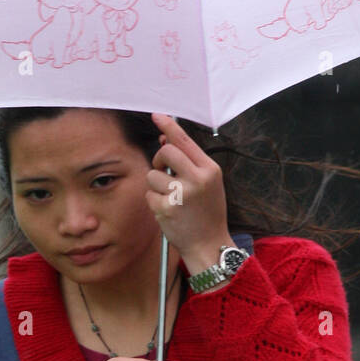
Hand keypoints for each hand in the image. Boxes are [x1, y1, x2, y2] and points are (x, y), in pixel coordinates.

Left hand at [146, 112, 229, 261]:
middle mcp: (197, 179)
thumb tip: (165, 138)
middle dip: (158, 160)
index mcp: (210, 170)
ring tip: (171, 199)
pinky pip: (149, 195)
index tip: (157, 115)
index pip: (185, 141)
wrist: (209, 245)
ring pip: (152, 174)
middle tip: (163, 171)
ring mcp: (182, 194)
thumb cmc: (207, 213)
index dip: (168, 126)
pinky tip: (168, 212)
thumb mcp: (207, 184)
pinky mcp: (167, 208)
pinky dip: (155, 202)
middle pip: (165, 152)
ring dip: (156, 185)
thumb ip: (189, 162)